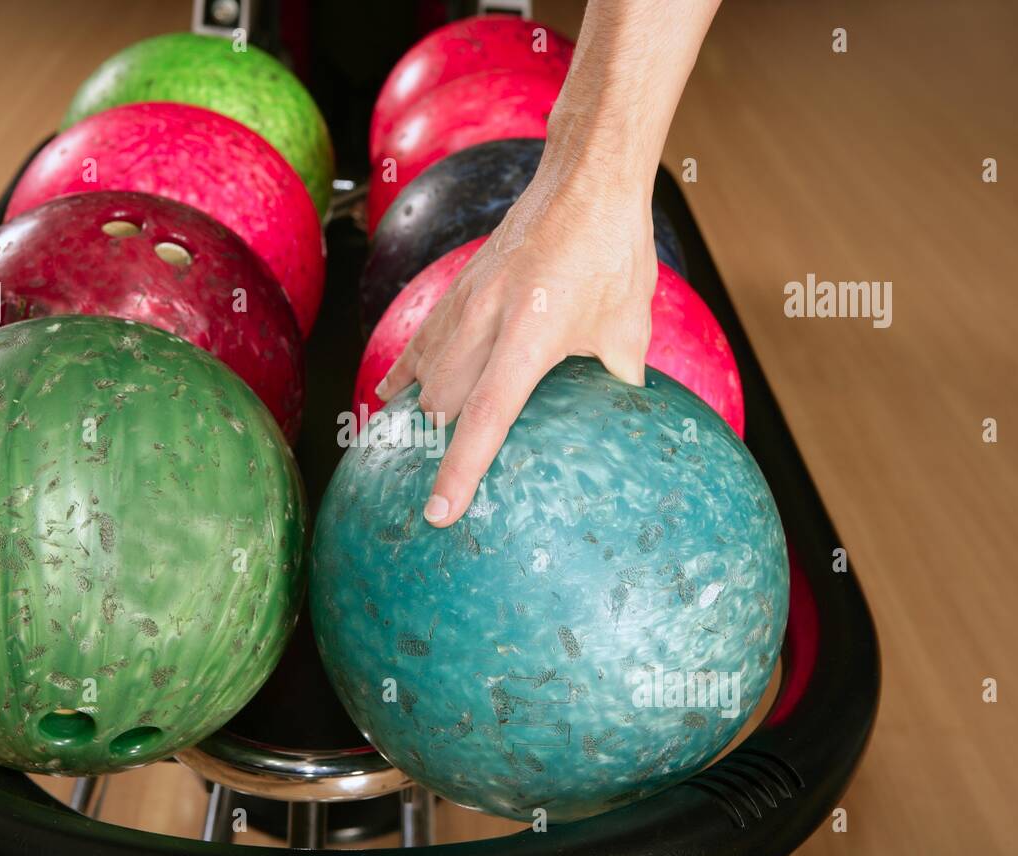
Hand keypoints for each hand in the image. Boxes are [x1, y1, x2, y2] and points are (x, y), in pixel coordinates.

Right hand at [376, 170, 657, 526]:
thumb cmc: (613, 251)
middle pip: (440, 404)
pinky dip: (404, 374)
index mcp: (531, 335)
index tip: (439, 513)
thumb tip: (623, 415)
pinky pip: (419, 343)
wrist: (583, 179)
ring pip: (424, 375)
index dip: (460, 471)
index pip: (486, 418)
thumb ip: (618, 378)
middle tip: (438, 491)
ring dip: (418, 418)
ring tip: (409, 455)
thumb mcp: (629, 324)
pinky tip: (388, 398)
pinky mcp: (457, 289)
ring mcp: (465, 303)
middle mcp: (487, 321)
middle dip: (435, 450)